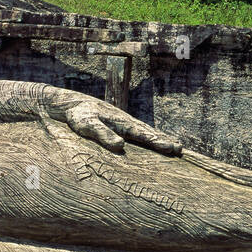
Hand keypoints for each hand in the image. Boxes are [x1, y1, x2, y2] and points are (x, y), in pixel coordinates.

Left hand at [59, 97, 181, 155]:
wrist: (70, 102)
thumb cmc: (78, 115)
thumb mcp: (87, 125)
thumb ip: (103, 134)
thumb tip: (121, 145)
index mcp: (121, 122)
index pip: (143, 134)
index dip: (158, 142)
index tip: (172, 148)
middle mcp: (125, 121)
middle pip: (149, 131)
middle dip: (164, 140)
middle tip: (181, 149)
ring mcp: (122, 121)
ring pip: (144, 131)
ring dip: (158, 138)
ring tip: (173, 145)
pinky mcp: (117, 123)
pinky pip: (136, 131)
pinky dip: (147, 136)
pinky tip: (149, 140)